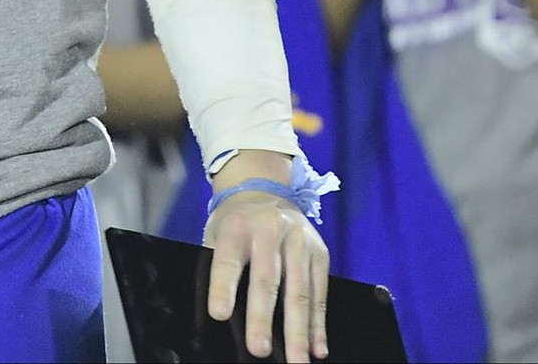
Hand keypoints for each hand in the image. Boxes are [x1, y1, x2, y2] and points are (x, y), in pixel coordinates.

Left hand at [205, 159, 329, 361]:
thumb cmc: (236, 222)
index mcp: (237, 227)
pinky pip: (320, 293)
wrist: (265, 190)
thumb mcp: (217, 232)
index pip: (228, 261)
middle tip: (260, 349)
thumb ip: (217, 264)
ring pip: (299, 292)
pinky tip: (317, 347)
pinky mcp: (320, 253)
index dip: (222, 288)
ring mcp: (299, 241)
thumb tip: (217, 315)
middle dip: (263, 317)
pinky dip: (319, 324)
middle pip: (267, 280)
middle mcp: (270, 231)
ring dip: (299, 331)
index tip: (219, 314)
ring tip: (297, 360)